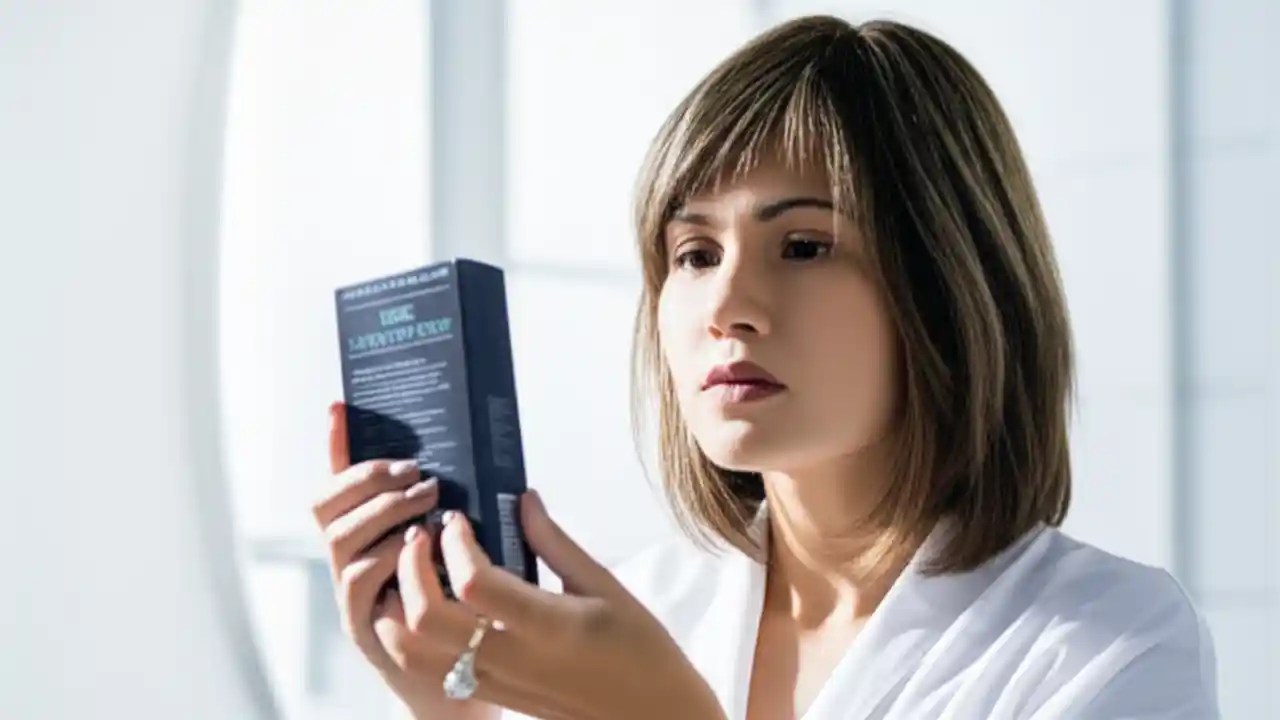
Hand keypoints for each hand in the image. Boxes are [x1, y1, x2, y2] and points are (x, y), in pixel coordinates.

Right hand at [313, 402, 498, 719]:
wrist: (464, 678)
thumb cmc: (470, 606)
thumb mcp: (464, 547)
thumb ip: (458, 506)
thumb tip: (480, 452)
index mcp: (370, 535)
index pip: (340, 482)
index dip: (338, 444)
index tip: (341, 406)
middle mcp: (351, 560)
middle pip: (327, 507)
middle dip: (368, 479)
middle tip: (416, 471)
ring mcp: (353, 595)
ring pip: (341, 542)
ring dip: (382, 514)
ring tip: (425, 502)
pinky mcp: (365, 627)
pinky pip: (357, 584)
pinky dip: (383, 558)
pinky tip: (414, 546)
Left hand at [381, 478, 727, 719]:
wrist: (654, 717)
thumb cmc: (642, 651)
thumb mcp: (607, 587)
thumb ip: (556, 543)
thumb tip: (523, 498)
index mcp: (548, 627)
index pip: (474, 583)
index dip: (454, 543)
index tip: (458, 520)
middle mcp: (513, 660)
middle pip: (428, 618)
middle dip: (411, 567)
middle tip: (423, 536)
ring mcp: (497, 684)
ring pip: (413, 653)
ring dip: (398, 606)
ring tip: (412, 570)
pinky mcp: (492, 696)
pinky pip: (429, 670)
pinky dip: (409, 636)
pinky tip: (423, 604)